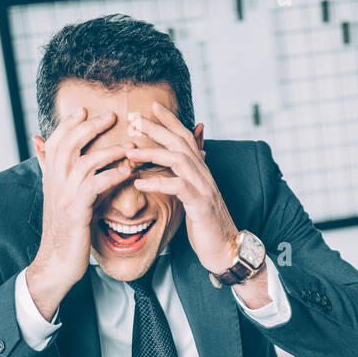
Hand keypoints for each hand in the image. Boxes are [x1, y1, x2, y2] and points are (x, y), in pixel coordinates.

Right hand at [28, 109, 137, 318]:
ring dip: (109, 151)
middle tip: (112, 116)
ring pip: (84, 162)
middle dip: (90, 127)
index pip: (55, 140)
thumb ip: (52, 171)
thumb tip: (41, 147)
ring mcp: (64, 196)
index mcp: (50, 177)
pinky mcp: (77, 211)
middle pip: (69, 143)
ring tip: (129, 146)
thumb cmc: (63, 231)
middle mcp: (54, 182)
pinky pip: (95, 185)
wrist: (56, 262)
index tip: (86, 110)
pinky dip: (113, 175)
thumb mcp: (56, 197)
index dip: (69, 123)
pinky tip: (128, 172)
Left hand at [127, 102, 239, 276]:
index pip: (186, 137)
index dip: (170, 120)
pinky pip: (178, 187)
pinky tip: (139, 183)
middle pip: (180, 142)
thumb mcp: (197, 197)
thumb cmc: (208, 226)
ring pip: (178, 160)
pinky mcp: (201, 205)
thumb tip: (186, 162)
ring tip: (129, 152)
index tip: (152, 107)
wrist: (227, 249)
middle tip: (134, 119)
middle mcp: (205, 174)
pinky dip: (157, 182)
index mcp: (202, 171)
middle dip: (156, 128)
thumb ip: (189, 177)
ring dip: (152, 153)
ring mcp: (204, 188)